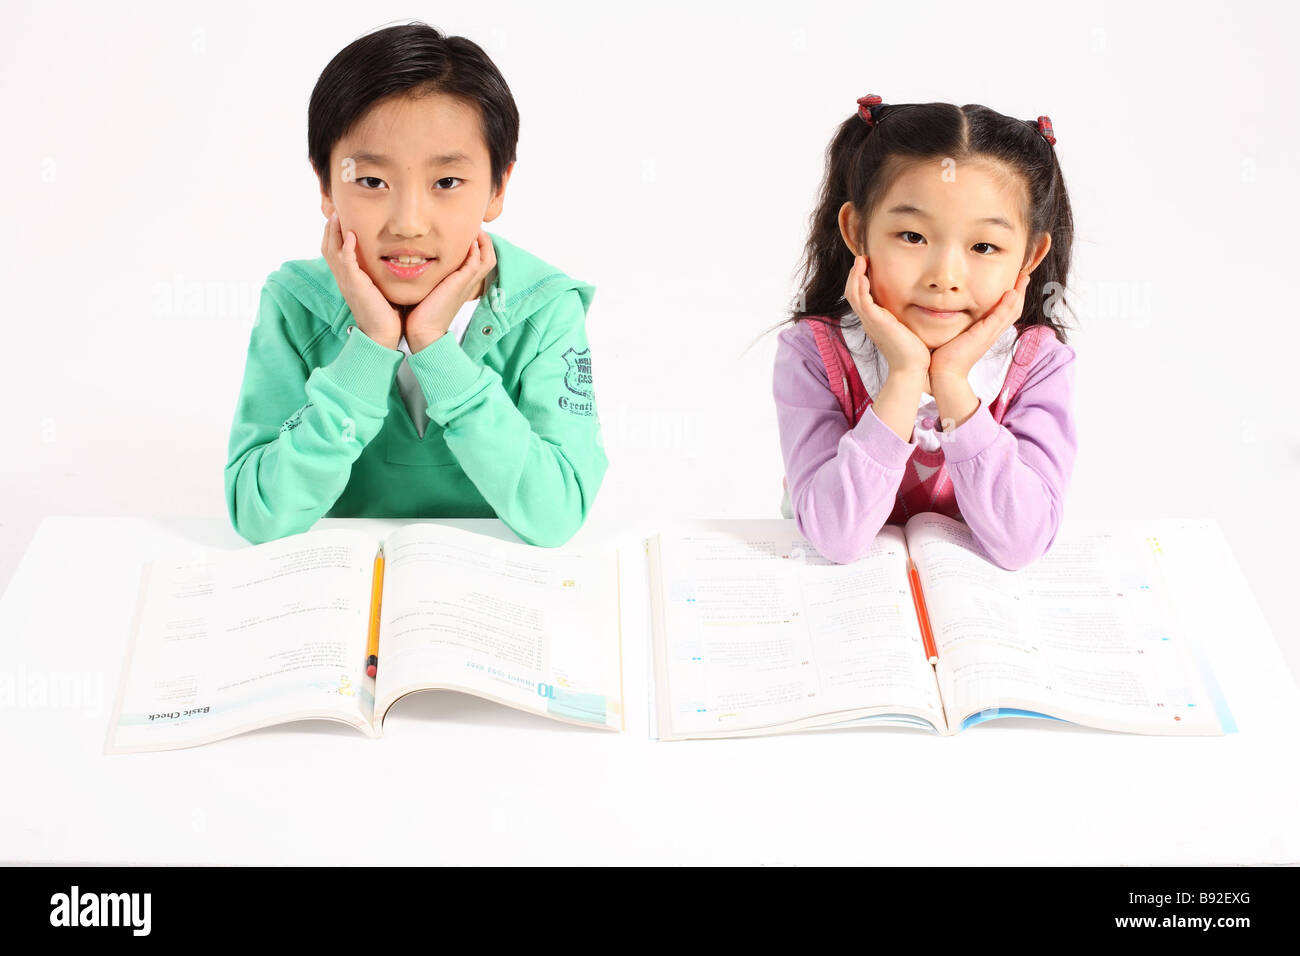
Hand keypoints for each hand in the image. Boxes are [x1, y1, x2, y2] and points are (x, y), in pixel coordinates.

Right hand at [321, 211, 401, 349]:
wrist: (383, 335)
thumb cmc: (385, 313)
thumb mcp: (379, 287)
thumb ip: (378, 273)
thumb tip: (390, 260)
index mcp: (349, 278)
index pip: (335, 251)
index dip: (334, 234)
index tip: (340, 217)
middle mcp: (344, 278)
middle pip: (328, 247)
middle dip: (330, 228)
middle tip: (335, 210)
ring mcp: (347, 282)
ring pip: (332, 252)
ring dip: (334, 233)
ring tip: (337, 216)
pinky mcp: (355, 286)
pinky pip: (346, 264)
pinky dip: (347, 249)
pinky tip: (352, 236)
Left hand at [403, 231, 496, 352]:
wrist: (422, 331)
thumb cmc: (420, 312)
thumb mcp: (428, 287)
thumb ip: (429, 273)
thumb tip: (412, 259)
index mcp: (462, 283)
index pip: (478, 258)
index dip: (476, 243)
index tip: (463, 230)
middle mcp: (469, 282)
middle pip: (488, 254)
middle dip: (483, 238)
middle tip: (471, 224)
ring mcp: (467, 282)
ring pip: (487, 255)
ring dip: (482, 239)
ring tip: (472, 226)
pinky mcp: (462, 283)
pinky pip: (477, 260)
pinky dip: (475, 247)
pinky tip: (466, 237)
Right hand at [845, 254, 932, 386]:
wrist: (913, 368)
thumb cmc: (915, 352)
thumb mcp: (907, 329)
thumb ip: (906, 317)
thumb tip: (917, 306)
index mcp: (875, 322)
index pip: (861, 297)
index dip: (861, 281)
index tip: (868, 266)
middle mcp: (869, 321)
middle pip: (853, 293)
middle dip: (855, 274)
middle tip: (862, 258)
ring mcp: (870, 322)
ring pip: (853, 294)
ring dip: (855, 275)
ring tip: (861, 260)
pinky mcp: (875, 322)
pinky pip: (862, 301)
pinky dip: (860, 286)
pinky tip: (862, 274)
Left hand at [929, 272, 1030, 384]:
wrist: (944, 373)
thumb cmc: (945, 356)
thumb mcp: (956, 335)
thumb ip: (959, 325)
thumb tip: (951, 311)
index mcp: (986, 332)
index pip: (1005, 312)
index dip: (1012, 297)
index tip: (1014, 282)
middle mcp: (991, 333)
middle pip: (1013, 310)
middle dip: (1020, 292)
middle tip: (1025, 275)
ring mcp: (989, 335)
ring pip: (1011, 312)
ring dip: (1019, 294)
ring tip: (1023, 277)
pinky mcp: (983, 336)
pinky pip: (999, 318)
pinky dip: (1007, 305)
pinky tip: (1011, 292)